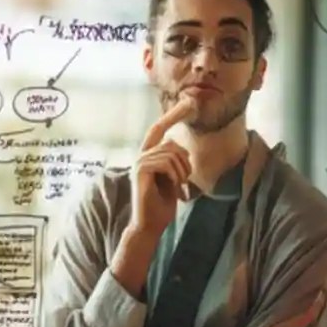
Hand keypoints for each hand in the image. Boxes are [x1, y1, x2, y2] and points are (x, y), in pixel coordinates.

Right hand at [130, 97, 195, 232]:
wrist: (151, 225)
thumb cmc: (163, 204)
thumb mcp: (174, 178)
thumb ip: (175, 161)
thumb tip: (181, 150)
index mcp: (149, 155)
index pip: (159, 128)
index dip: (172, 115)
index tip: (187, 102)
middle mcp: (142, 155)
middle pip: (171, 143)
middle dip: (185, 161)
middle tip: (185, 180)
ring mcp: (139, 162)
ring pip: (171, 153)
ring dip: (182, 171)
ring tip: (179, 185)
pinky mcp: (141, 170)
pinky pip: (166, 162)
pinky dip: (176, 175)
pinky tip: (174, 187)